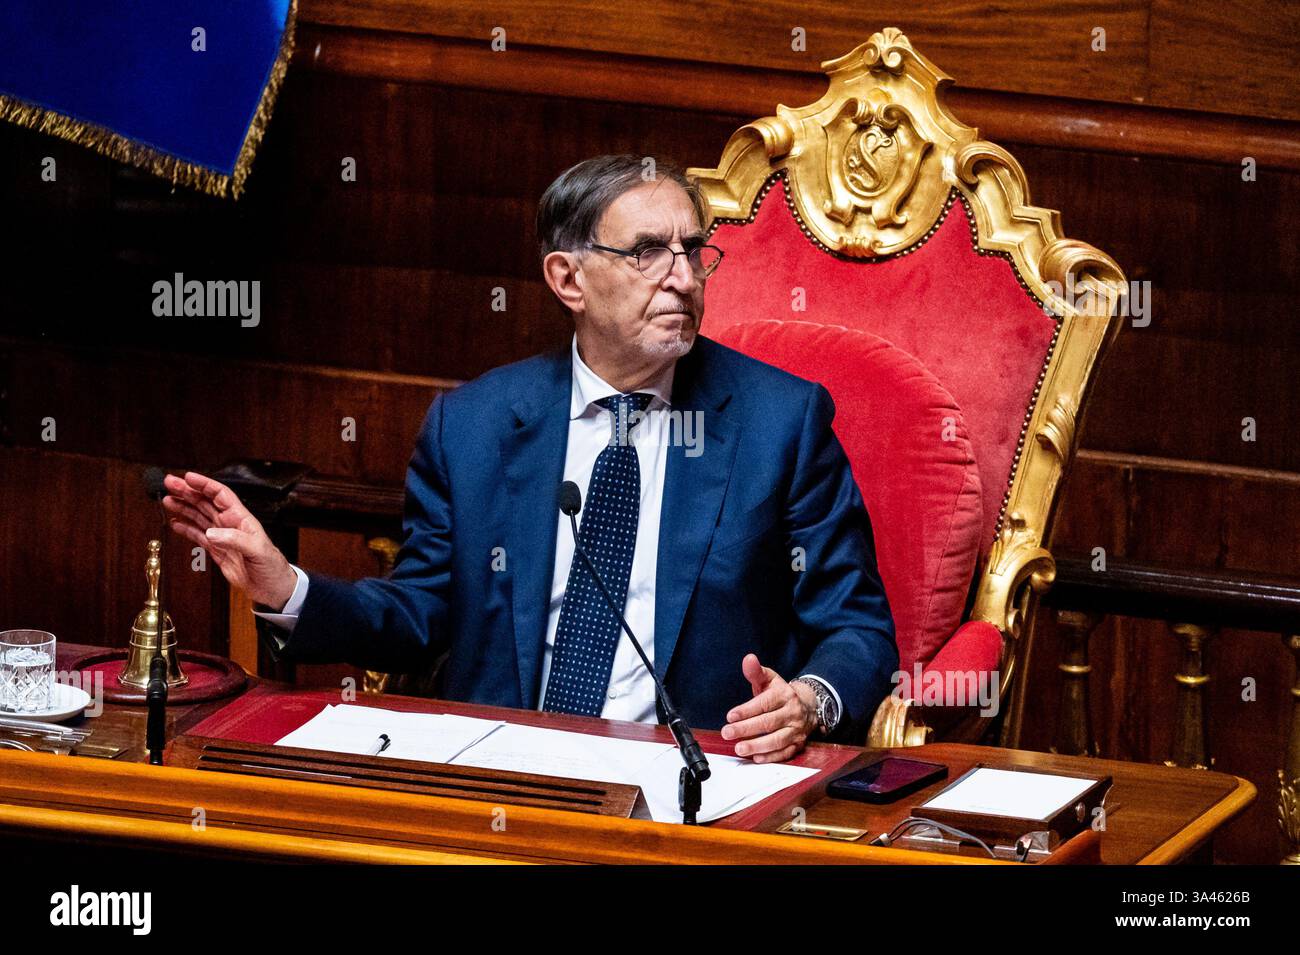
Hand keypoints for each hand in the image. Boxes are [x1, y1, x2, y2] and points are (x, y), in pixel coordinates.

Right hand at [162, 471, 297, 610]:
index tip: (188, 477)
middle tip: (169, 483)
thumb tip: (211, 533)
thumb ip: (235, 540)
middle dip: (187, 491)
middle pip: (205, 502)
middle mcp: (230, 524)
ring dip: (183, 507)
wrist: (271, 588)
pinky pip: (198, 535)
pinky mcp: (217, 550)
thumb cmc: (271, 566)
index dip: (205, 484)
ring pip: (199, 516)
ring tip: (168, 500)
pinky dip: (186, 529)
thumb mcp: (258, 550)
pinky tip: (176, 523)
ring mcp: (222, 537)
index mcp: (241, 519)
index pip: (221, 495)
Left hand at [720, 653, 817, 763]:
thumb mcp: (769, 680)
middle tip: (727, 733)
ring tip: (739, 748)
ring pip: (778, 740)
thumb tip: (748, 659)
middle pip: (769, 722)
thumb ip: (756, 671)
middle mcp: (793, 712)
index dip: (746, 710)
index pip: (764, 703)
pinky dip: (771, 757)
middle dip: (746, 729)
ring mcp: (797, 730)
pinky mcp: (798, 744)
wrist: (808, 706)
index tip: (730, 716)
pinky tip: (756, 758)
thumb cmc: (781, 694)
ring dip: (757, 746)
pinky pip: (785, 753)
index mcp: (785, 695)